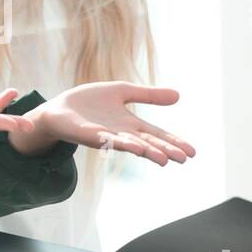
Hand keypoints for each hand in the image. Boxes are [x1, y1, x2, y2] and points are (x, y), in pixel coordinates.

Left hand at [11, 81, 195, 164]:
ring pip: (130, 145)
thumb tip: (178, 96)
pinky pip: (107, 140)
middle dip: (166, 151)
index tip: (192, 153)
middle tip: (184, 158)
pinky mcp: (89, 134)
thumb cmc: (89, 101)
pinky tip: (133, 146)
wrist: (59, 108)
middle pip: (148, 144)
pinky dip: (120, 143)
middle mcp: (121, 134)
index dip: (174, 142)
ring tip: (164, 159)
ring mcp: (105, 136)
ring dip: (147, 152)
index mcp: (130, 125)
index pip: (157, 135)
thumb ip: (148, 95)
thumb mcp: (123, 91)